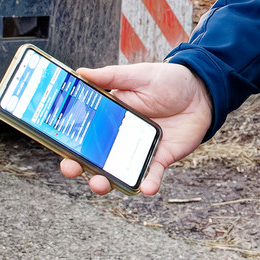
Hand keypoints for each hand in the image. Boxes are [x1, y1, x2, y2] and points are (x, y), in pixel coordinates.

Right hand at [58, 62, 213, 195]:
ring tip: (100, 184)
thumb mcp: (137, 75)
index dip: (68, 144)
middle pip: (94, 158)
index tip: (57, 149)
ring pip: (117, 173)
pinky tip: (145, 187)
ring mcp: (139, 150)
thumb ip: (111, 76)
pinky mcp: (160, 158)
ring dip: (107, 182)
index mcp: (109, 117)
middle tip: (72, 168)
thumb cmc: (167, 81)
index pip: (82, 134)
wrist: (202, 91)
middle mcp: (120, 138)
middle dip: (79, 167)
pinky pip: (151, 176)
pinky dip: (147, 185)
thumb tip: (80, 72)